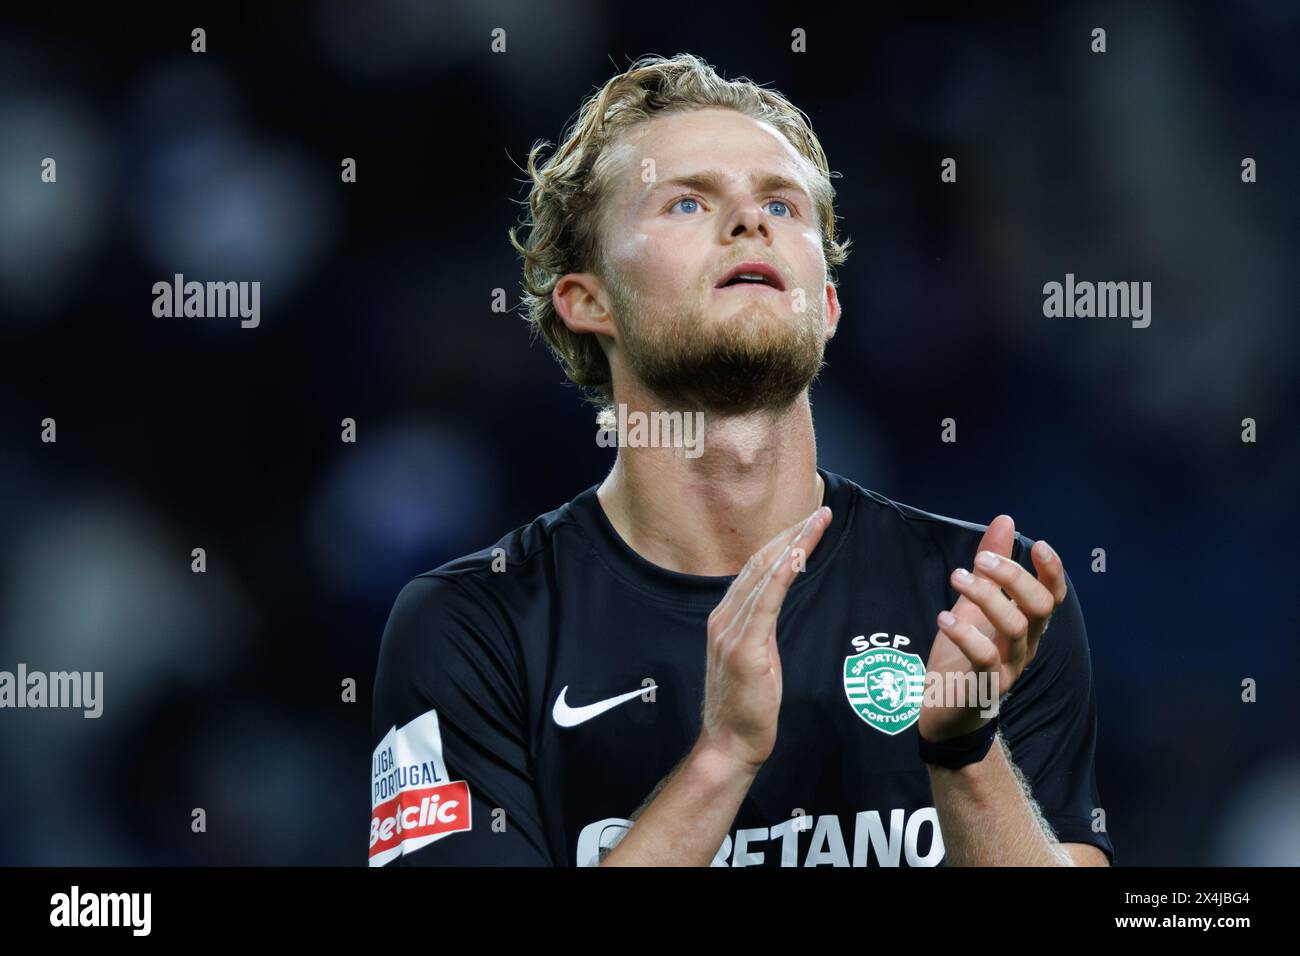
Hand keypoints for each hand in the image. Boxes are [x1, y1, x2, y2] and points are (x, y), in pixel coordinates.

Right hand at [696, 506, 831, 773]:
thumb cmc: (746, 707)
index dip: (782, 543)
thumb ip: (761, 629)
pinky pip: (768, 599)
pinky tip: (800, 552)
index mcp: (725, 618)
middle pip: (760, 563)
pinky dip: (784, 571)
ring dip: (794, 544)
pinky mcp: (743, 646)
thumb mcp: (755, 657)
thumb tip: (775, 607)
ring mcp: (730, 630)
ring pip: (765, 574)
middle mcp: (723, 617)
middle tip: (819, 511)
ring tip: (817, 521)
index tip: (806, 523)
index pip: (756, 569)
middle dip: (791, 534)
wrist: (729, 744)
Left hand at [918, 514, 1066, 743]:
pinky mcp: (986, 687)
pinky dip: (966, 635)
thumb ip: (990, 564)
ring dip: (987, 597)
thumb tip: (1005, 520)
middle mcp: (1026, 645)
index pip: (1053, 595)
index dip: (1052, 571)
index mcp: (1027, 625)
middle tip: (980, 559)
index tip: (1037, 544)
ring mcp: (1010, 668)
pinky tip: (944, 618)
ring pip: (1015, 628)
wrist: (946, 712)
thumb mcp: (974, 603)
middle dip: (1014, 577)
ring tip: (958, 577)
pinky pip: (986, 658)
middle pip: (1040, 607)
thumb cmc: (963, 653)